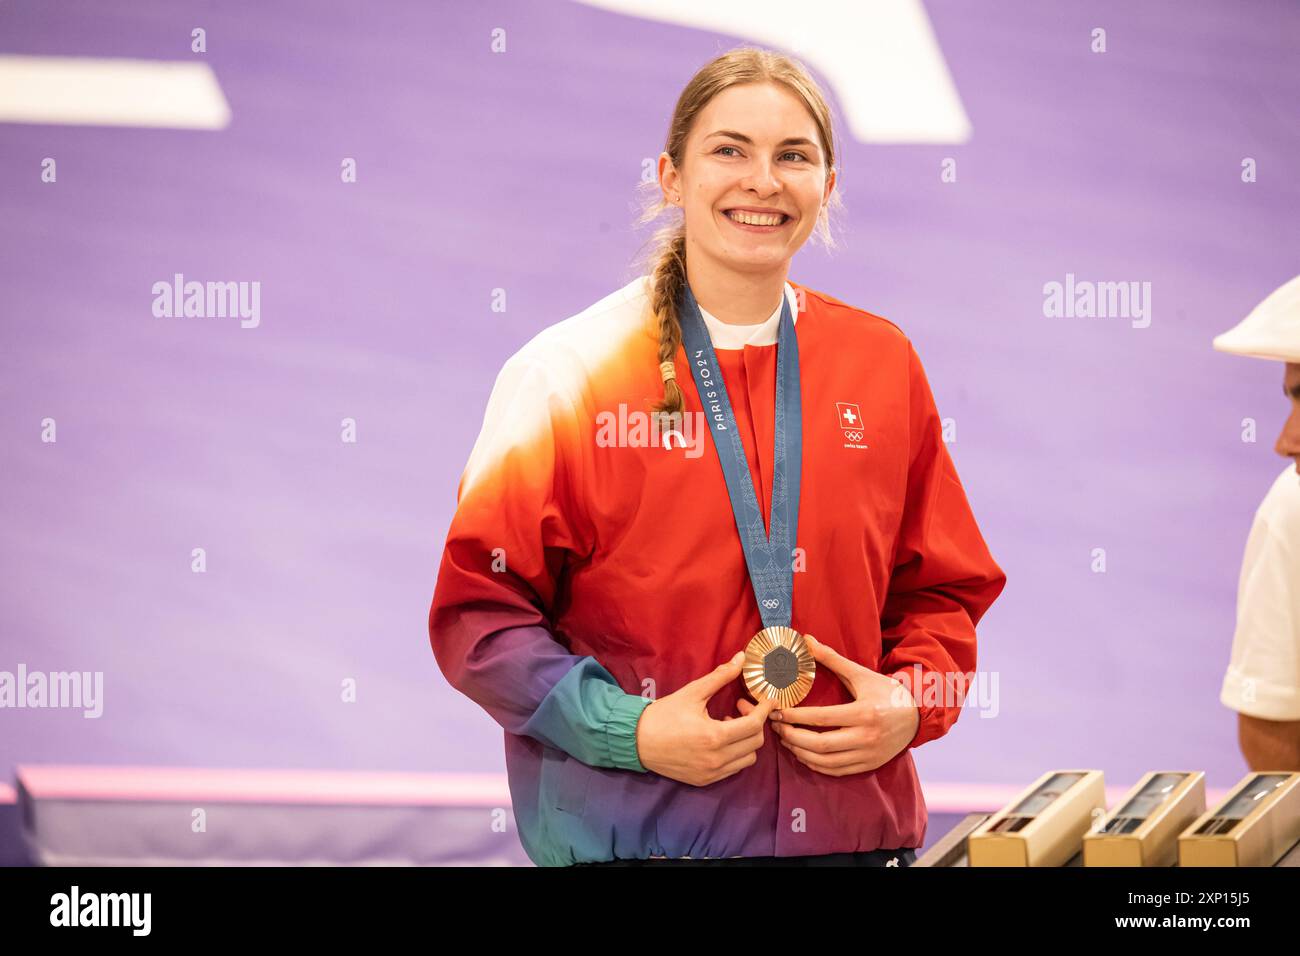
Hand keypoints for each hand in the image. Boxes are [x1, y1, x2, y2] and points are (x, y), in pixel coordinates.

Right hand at [636, 651, 777, 785]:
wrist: (637, 741)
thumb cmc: (664, 714)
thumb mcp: (692, 693)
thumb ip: (720, 676)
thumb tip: (741, 658)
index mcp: (715, 736)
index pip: (754, 725)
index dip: (763, 710)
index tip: (766, 699)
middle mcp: (717, 759)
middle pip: (755, 743)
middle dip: (755, 722)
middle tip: (741, 707)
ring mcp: (711, 773)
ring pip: (748, 759)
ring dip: (747, 740)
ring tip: (730, 724)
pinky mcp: (705, 781)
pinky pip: (734, 769)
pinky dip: (736, 754)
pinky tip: (722, 739)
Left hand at [753, 634, 919, 775]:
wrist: (917, 716)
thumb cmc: (887, 693)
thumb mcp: (861, 674)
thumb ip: (832, 659)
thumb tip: (807, 640)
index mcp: (863, 713)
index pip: (821, 718)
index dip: (794, 717)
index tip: (777, 711)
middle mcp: (865, 737)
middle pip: (820, 744)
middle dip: (792, 737)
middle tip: (776, 727)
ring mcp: (867, 755)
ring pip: (826, 762)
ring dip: (800, 752)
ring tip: (785, 739)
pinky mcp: (868, 765)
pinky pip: (836, 771)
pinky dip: (815, 765)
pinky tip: (803, 753)